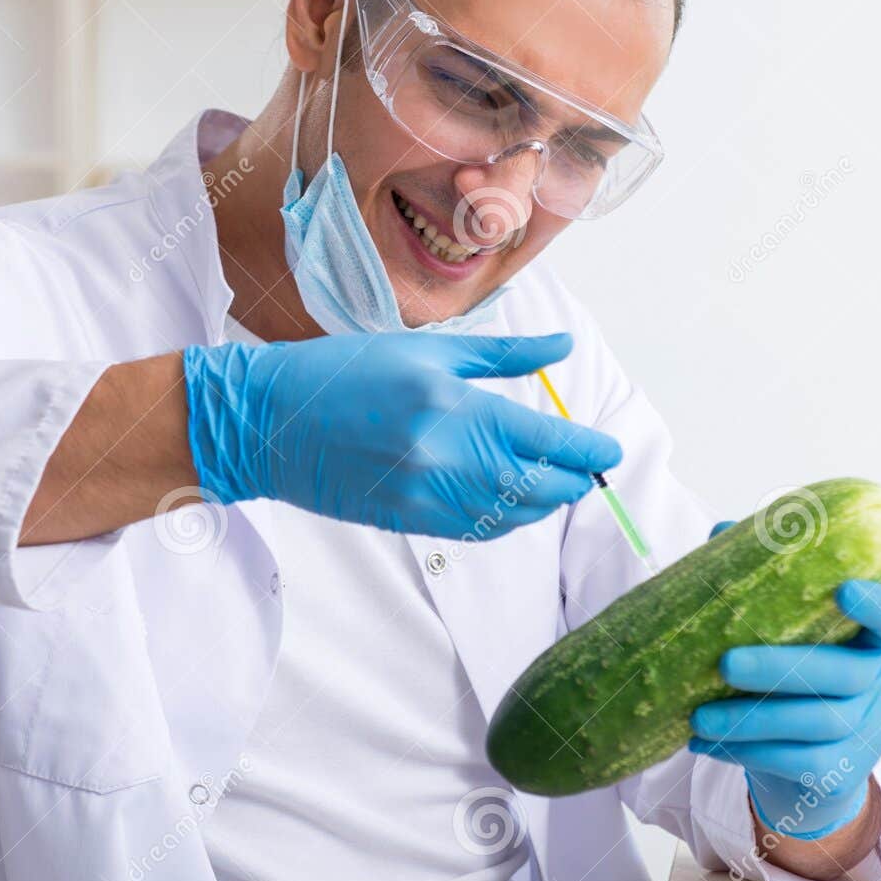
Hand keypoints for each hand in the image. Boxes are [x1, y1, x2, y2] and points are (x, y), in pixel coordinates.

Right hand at [180, 331, 619, 538]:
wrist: (270, 422)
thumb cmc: (345, 372)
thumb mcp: (427, 350)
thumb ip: (502, 355)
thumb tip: (562, 349)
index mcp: (457, 405)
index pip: (550, 440)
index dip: (591, 450)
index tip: (610, 450)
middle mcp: (449, 458)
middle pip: (543, 486)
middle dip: (574, 478)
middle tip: (586, 465)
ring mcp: (429, 496)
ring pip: (516, 515)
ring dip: (543, 501)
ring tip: (551, 481)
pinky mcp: (411, 522)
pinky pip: (480, 531)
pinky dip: (507, 518)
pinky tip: (509, 499)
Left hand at [687, 520, 880, 839]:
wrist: (801, 766)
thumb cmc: (786, 679)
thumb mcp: (779, 632)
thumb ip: (760, 584)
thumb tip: (722, 531)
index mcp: (866, 641)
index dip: (879, 607)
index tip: (845, 590)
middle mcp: (876, 684)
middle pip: (846, 674)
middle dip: (781, 668)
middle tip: (725, 663)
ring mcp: (864, 732)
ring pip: (817, 724)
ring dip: (750, 719)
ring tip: (697, 716)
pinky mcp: (839, 773)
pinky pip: (795, 762)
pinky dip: (745, 752)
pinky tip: (703, 743)